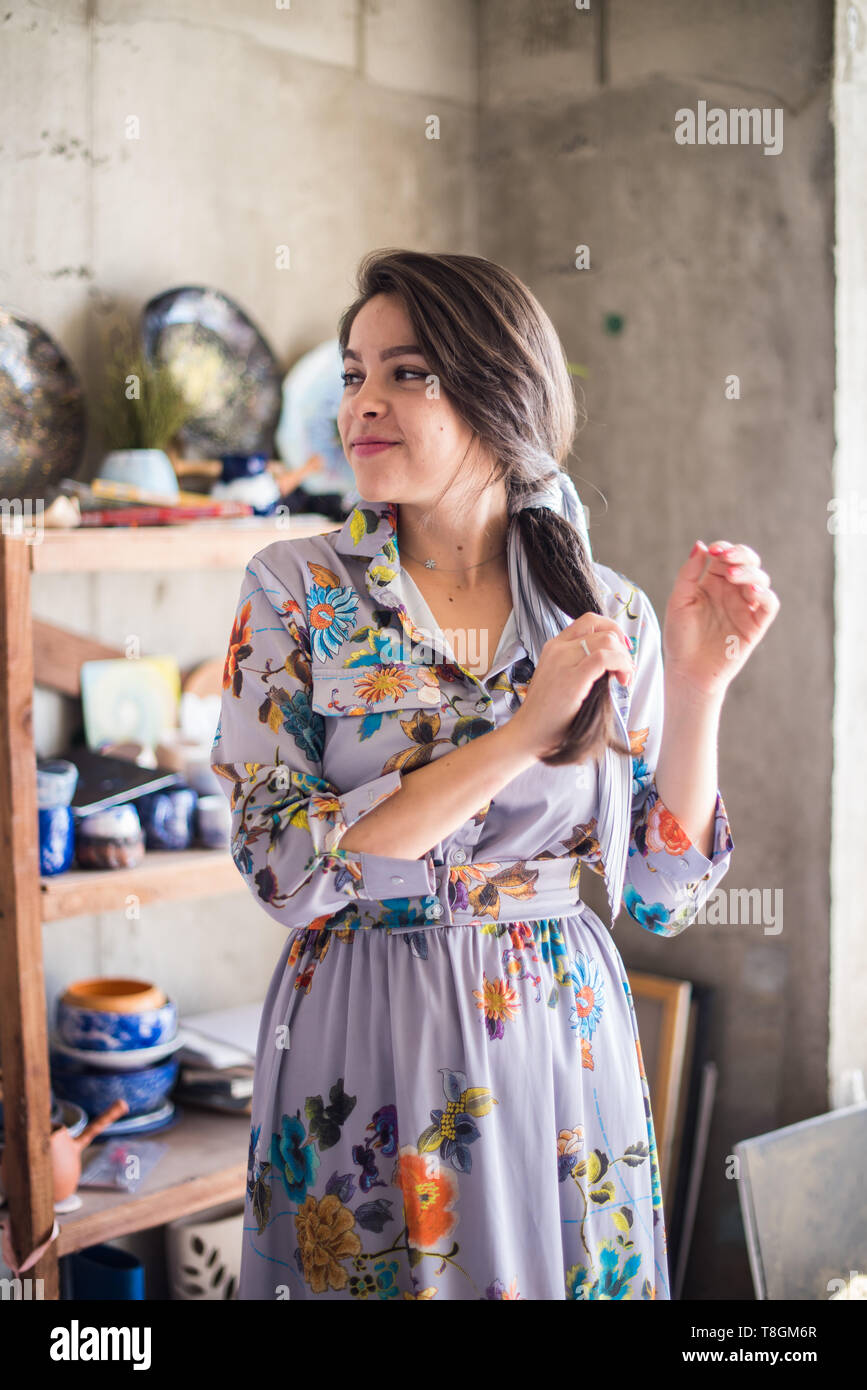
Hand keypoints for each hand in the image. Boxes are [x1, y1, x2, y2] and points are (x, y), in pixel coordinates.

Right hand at [509, 613, 634, 759]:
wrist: (529, 734)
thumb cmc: (548, 714)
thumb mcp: (562, 679)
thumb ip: (581, 665)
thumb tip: (613, 662)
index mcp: (554, 646)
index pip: (589, 621)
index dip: (612, 630)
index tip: (622, 649)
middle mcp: (557, 648)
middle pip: (602, 629)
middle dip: (622, 647)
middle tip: (626, 671)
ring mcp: (562, 661)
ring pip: (607, 641)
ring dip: (624, 658)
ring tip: (624, 679)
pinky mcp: (572, 678)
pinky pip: (605, 658)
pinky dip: (621, 665)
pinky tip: (623, 680)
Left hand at [662, 540, 779, 698]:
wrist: (687, 670)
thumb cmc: (680, 636)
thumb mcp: (679, 601)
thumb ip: (689, 573)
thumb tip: (701, 545)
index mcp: (713, 582)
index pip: (725, 556)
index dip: (723, 548)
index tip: (713, 551)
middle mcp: (732, 592)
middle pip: (748, 562)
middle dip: (740, 554)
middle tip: (726, 557)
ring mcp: (746, 607)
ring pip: (760, 579)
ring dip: (749, 572)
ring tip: (732, 576)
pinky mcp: (755, 625)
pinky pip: (769, 605)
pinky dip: (765, 594)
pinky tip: (752, 591)